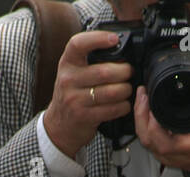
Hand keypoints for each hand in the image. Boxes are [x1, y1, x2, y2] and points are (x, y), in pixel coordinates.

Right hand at [42, 31, 133, 159]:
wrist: (59, 125)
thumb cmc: (72, 94)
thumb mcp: (73, 72)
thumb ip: (89, 59)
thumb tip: (119, 48)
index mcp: (67, 63)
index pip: (78, 44)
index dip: (98, 39)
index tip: (114, 39)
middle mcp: (68, 80)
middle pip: (104, 71)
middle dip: (124, 71)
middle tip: (129, 72)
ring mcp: (74, 100)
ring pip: (111, 91)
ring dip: (126, 90)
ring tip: (127, 88)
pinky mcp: (84, 116)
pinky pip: (111, 109)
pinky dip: (123, 106)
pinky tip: (124, 103)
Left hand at [133, 87, 189, 176]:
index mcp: (187, 148)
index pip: (162, 141)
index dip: (153, 124)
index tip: (153, 102)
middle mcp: (172, 154)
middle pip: (147, 138)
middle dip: (141, 115)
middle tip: (143, 94)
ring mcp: (165, 155)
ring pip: (144, 139)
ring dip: (140, 118)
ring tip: (142, 97)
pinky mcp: (161, 153)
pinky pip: (147, 139)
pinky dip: (143, 124)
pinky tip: (145, 109)